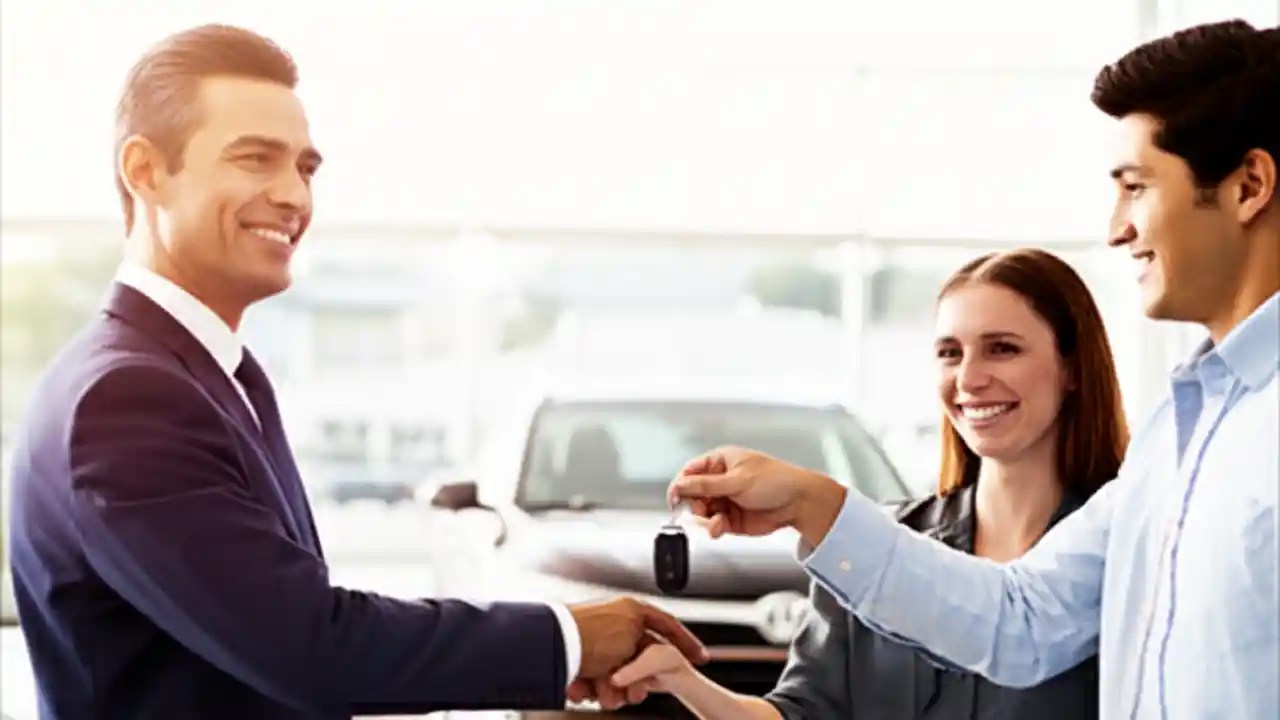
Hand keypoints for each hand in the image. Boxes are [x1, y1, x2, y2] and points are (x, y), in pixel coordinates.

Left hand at [565, 597, 707, 708]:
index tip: (699, 657)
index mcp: (631, 609)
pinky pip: (591, 677)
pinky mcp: (575, 655)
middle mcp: (614, 621)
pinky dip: (589, 687)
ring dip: (611, 690)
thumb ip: (645, 647)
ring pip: (614, 673)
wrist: (553, 645)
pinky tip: (583, 691)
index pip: (667, 623)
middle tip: (634, 694)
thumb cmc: (589, 635)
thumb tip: (645, 662)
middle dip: (636, 681)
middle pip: (637, 657)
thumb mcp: (631, 638)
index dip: (687, 641)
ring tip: (603, 695)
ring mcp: (594, 639)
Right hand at [667, 446, 846, 543]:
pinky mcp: (732, 519)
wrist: (799, 503)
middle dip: (693, 505)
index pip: (690, 472)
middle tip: (697, 511)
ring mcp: (726, 500)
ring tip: (716, 522)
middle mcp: (721, 481)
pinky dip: (714, 528)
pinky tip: (719, 528)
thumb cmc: (776, 480)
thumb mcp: (736, 480)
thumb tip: (679, 485)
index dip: (680, 485)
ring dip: (705, 519)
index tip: (675, 498)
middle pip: (692, 495)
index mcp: (721, 461)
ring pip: (702, 513)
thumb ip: (705, 486)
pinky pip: (714, 525)